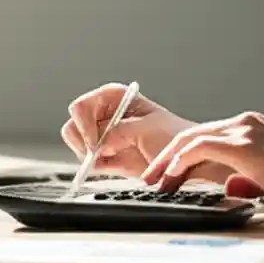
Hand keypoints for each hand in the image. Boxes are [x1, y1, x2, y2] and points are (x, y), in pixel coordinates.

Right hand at [59, 83, 229, 180]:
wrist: (189, 160)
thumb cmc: (175, 137)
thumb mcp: (146, 130)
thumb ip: (117, 132)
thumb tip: (98, 143)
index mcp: (114, 97)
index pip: (82, 106)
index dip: (84, 123)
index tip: (95, 141)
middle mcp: (105, 114)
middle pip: (74, 123)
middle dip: (83, 139)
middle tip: (98, 152)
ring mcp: (104, 135)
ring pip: (76, 142)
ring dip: (86, 153)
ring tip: (108, 158)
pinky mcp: (106, 156)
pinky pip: (87, 160)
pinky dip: (92, 165)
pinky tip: (110, 165)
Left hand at [141, 111, 263, 217]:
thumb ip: (250, 180)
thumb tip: (230, 186)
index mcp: (254, 129)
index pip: (206, 139)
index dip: (181, 158)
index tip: (166, 178)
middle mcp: (246, 124)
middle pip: (192, 135)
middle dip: (166, 157)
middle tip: (149, 179)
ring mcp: (245, 131)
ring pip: (190, 138)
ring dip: (166, 161)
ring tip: (152, 182)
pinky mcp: (245, 145)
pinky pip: (198, 148)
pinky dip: (178, 162)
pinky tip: (169, 178)